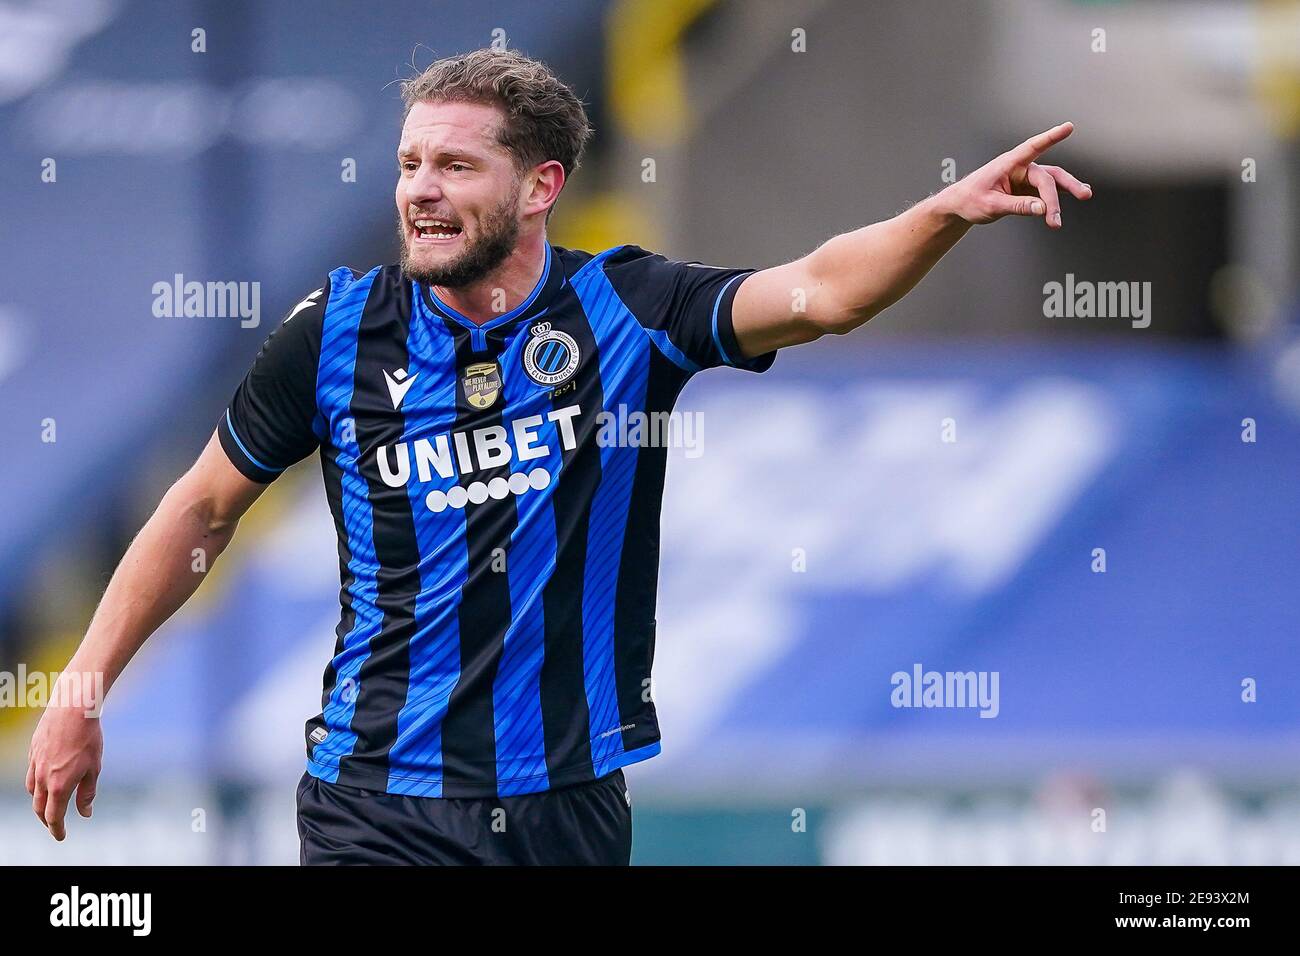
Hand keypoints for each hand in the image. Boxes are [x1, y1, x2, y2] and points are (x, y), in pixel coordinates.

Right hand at [26, 695, 102, 840]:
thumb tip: (85, 814)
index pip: (53, 817)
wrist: (73, 709)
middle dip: (47, 820)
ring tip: (50, 805)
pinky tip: (45, 781)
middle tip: (55, 825)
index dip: (57, 829)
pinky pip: (31, 774)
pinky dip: (37, 784)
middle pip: (39, 808)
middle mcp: (42, 778)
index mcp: (58, 786)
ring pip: (33, 792)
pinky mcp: (32, 752)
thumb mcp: (94, 768)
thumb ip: (87, 793)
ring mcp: (34, 764)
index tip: (61, 836)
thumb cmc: (88, 738)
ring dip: (40, 802)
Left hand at [943, 122, 1091, 228]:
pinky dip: (1057, 197)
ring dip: (1065, 192)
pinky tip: (1073, 195)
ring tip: (1084, 196)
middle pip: (1048, 176)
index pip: (1033, 147)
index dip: (1051, 137)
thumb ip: (1017, 206)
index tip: (1069, 127)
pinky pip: (1046, 192)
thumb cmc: (970, 200)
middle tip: (1083, 195)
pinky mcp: (1026, 190)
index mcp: (1009, 163)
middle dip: (1063, 188)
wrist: (960, 205)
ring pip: (1051, 182)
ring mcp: (1025, 179)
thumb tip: (1043, 208)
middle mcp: (1020, 168)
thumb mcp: (991, 205)